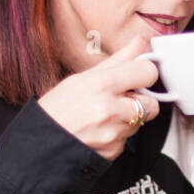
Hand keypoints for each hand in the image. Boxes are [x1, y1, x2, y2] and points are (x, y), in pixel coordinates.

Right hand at [37, 35, 160, 160]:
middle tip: (121, 99)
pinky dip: (118, 134)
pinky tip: (100, 130)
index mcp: (102, 85)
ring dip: (128, 118)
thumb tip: (139, 43)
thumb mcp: (82, 77)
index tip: (138, 76)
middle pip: (151, 104)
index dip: (145, 74)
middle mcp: (110, 110)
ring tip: (104, 115)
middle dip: (141, 101)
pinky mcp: (114, 150)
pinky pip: (128, 139)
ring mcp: (113, 133)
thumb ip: (118, 61)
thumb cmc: (57, 109)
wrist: (42, 144)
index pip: (148, 73)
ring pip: (140, 122)